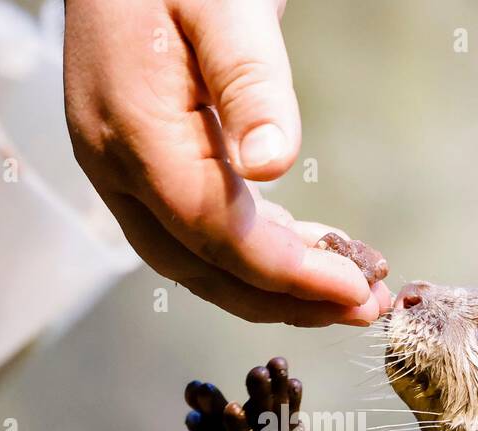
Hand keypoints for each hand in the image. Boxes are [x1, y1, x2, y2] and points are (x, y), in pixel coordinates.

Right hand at [63, 0, 391, 326]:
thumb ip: (248, 79)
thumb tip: (273, 164)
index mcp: (130, 127)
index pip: (211, 230)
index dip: (286, 272)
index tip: (353, 288)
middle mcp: (113, 164)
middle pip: (201, 265)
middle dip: (287, 298)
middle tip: (364, 305)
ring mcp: (119, 170)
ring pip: (196, 260)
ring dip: (274, 286)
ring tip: (347, 291)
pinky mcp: (137, 166)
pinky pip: (194, 232)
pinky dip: (254, 252)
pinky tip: (305, 251)